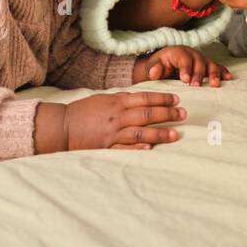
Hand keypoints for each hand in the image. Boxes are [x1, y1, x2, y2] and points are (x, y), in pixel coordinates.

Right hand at [54, 91, 187, 150]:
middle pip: (146, 114)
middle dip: (167, 114)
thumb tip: (141, 99)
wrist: (62, 126)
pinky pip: (125, 148)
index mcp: (116, 102)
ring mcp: (112, 133)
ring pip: (140, 131)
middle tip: (183, 114)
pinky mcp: (106, 146)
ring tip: (175, 134)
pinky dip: (138, 147)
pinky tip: (151, 147)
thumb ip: (122, 99)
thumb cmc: (83, 111)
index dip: (162, 98)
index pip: (144, 98)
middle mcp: (117, 116)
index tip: (176, 99)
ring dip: (159, 133)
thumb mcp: (103, 99)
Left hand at [134, 46, 231, 86]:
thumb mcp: (152, 66)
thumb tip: (154, 71)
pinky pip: (218, 67)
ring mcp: (201, 59)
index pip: (183, 59)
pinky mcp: (207, 66)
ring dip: (214, 74)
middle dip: (199, 74)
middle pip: (199, 62)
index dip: (185, 68)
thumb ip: (153, 68)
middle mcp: (192, 54)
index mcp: (178, 52)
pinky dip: (223, 72)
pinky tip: (228, 78)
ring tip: (215, 84)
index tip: (185, 79)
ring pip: (210, 64)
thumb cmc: (158, 67)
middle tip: (196, 86)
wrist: (164, 66)